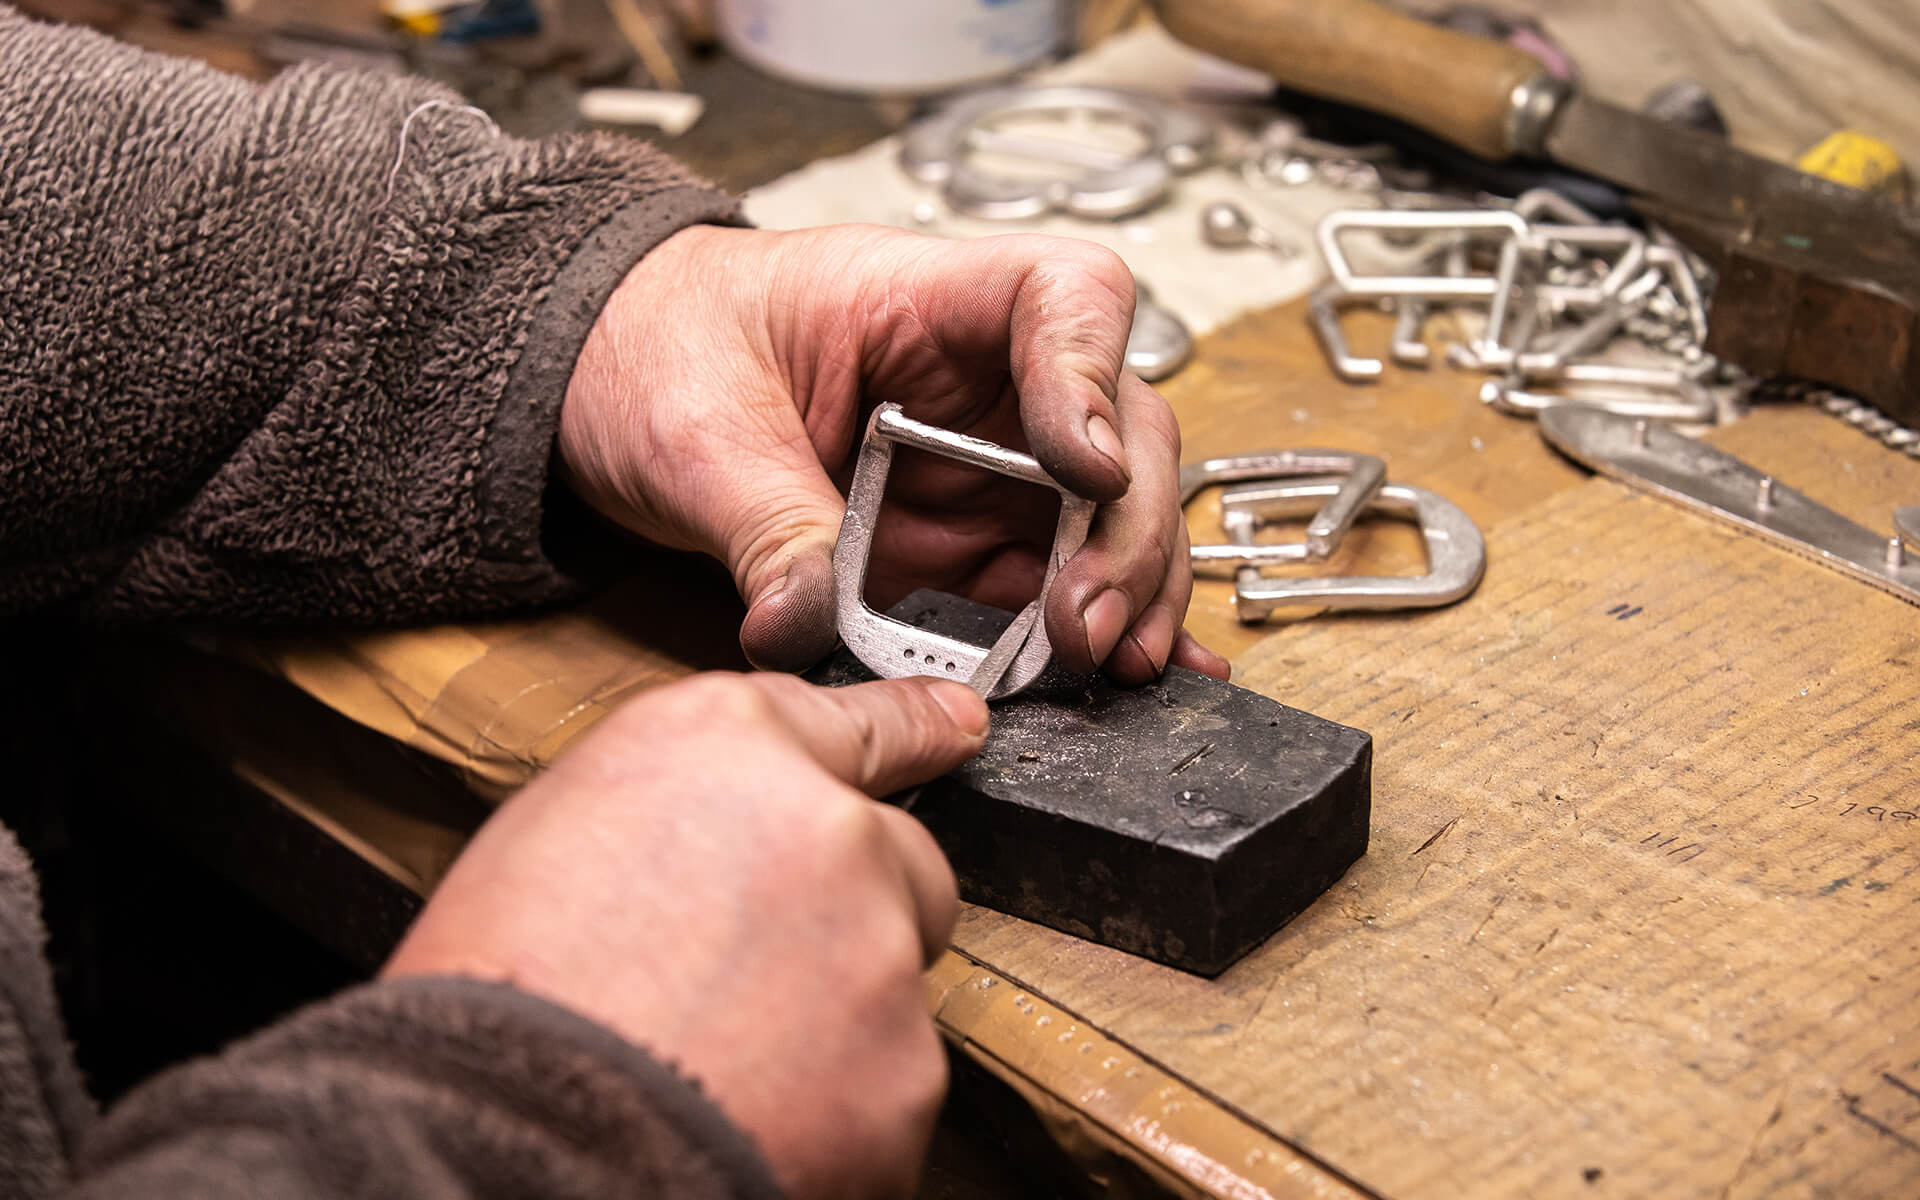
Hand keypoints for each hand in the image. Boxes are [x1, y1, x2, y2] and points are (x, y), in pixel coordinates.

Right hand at [384, 671, 985, 1198]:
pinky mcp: (908, 1070)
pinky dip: (838, 1109)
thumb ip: (686, 810)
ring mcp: (879, 948)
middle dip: (854, 913)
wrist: (500, 1143)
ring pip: (891, 978)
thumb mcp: (557, 832)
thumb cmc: (491, 998)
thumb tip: (732, 840)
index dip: (911, 727)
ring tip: (718, 1063)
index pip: (854, 719)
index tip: (953, 726)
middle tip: (753, 981)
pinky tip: (748, 1117)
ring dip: (834, 1018)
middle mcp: (823, 825)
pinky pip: (888, 1082)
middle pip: (898, 862)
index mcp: (720, 746)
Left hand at [559, 223, 1228, 683]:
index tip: (1080, 464)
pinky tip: (1131, 672)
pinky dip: (1098, 629)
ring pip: (1112, 515)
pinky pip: (1055, 585)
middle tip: (1083, 614)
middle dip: (1125, 527)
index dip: (1093, 374)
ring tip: (1114, 660)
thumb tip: (803, 623)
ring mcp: (988, 465)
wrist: (615, 386)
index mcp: (925, 299)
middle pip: (1122, 424)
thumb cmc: (662, 348)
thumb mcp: (697, 431)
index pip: (1063, 293)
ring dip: (1129, 590)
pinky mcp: (968, 542)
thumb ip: (763, 525)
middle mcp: (987, 379)